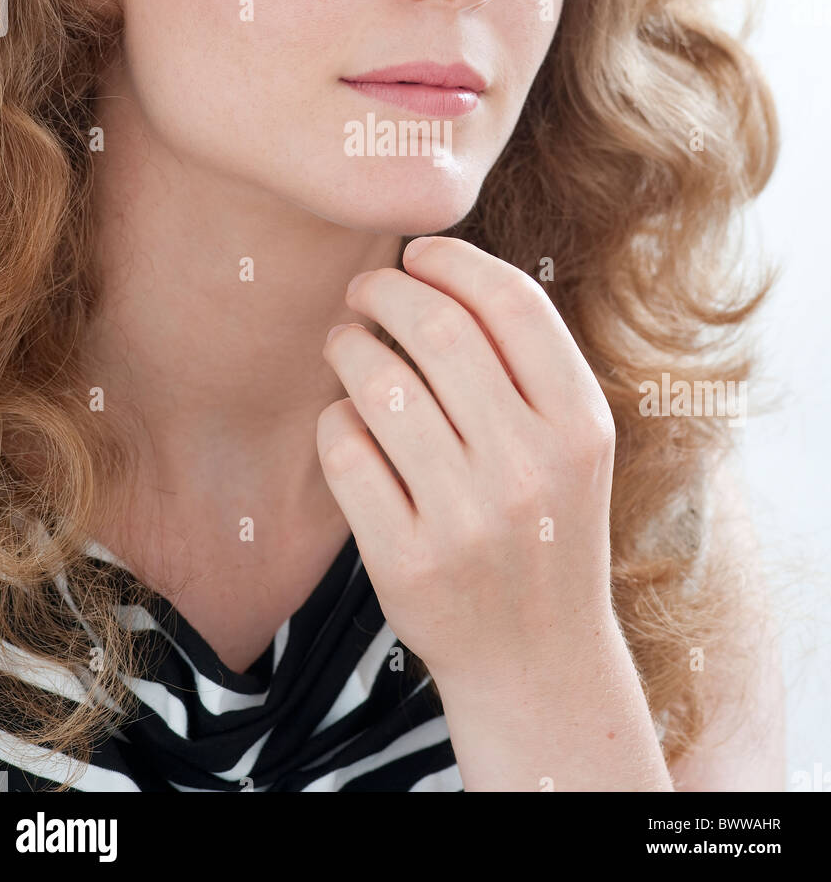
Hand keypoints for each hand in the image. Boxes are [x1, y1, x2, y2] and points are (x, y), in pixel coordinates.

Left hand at [317, 235, 618, 692]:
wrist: (537, 662)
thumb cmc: (544, 527)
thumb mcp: (571, 446)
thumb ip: (525, 365)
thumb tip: (439, 270)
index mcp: (581, 426)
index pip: (512, 303)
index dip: (453, 260)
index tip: (417, 253)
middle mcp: (530, 467)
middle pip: (437, 329)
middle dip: (385, 291)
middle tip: (364, 291)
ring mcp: (467, 518)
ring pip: (380, 383)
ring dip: (348, 345)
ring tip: (345, 343)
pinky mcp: (406, 561)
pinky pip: (346, 450)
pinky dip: (335, 418)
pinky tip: (347, 419)